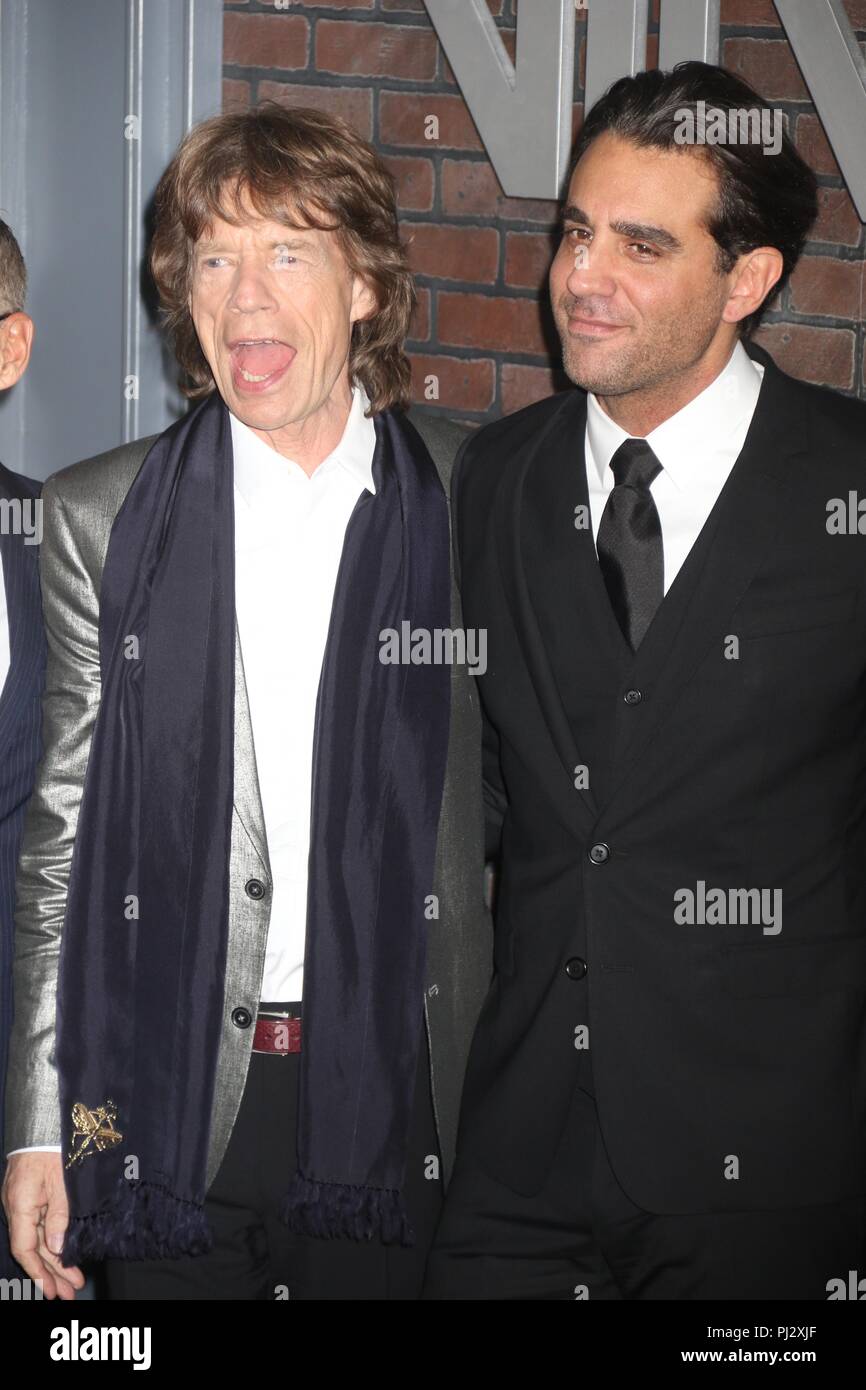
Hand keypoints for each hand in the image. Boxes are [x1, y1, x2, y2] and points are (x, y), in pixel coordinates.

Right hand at [2, 1152, 84, 1298]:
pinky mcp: (31, 1197)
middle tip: (69, 1292)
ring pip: (37, 1239)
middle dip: (51, 1273)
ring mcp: (23, 1202)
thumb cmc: (52, 1145)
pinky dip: (52, 1243)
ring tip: (71, 1281)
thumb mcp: (61, 1180)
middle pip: (32, 1248)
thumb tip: (56, 1246)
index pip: (24, 1248)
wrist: (43, 1122)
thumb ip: (60, 1214)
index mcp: (20, 1204)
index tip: (52, 1289)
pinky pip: (39, 1226)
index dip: (38, 1271)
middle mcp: (17, 1207)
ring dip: (54, 1262)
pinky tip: (64, 1256)